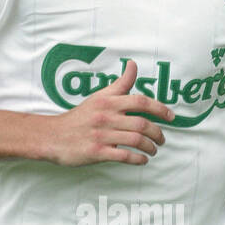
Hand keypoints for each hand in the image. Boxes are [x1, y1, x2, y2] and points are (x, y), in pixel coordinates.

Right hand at [47, 60, 173, 166]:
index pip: (140, 101)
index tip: (171, 117)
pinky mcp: (97, 152)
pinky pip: (124, 156)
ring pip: (136, 140)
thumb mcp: (99, 97)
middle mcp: (106, 116)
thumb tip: (133, 65)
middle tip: (162, 139)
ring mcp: (101, 135)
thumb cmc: (79, 117)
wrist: (53, 136)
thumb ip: (120, 84)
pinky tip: (142, 160)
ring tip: (154, 150)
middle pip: (142, 123)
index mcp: (108, 102)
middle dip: (157, 133)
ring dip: (150, 147)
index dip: (160, 109)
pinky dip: (137, 159)